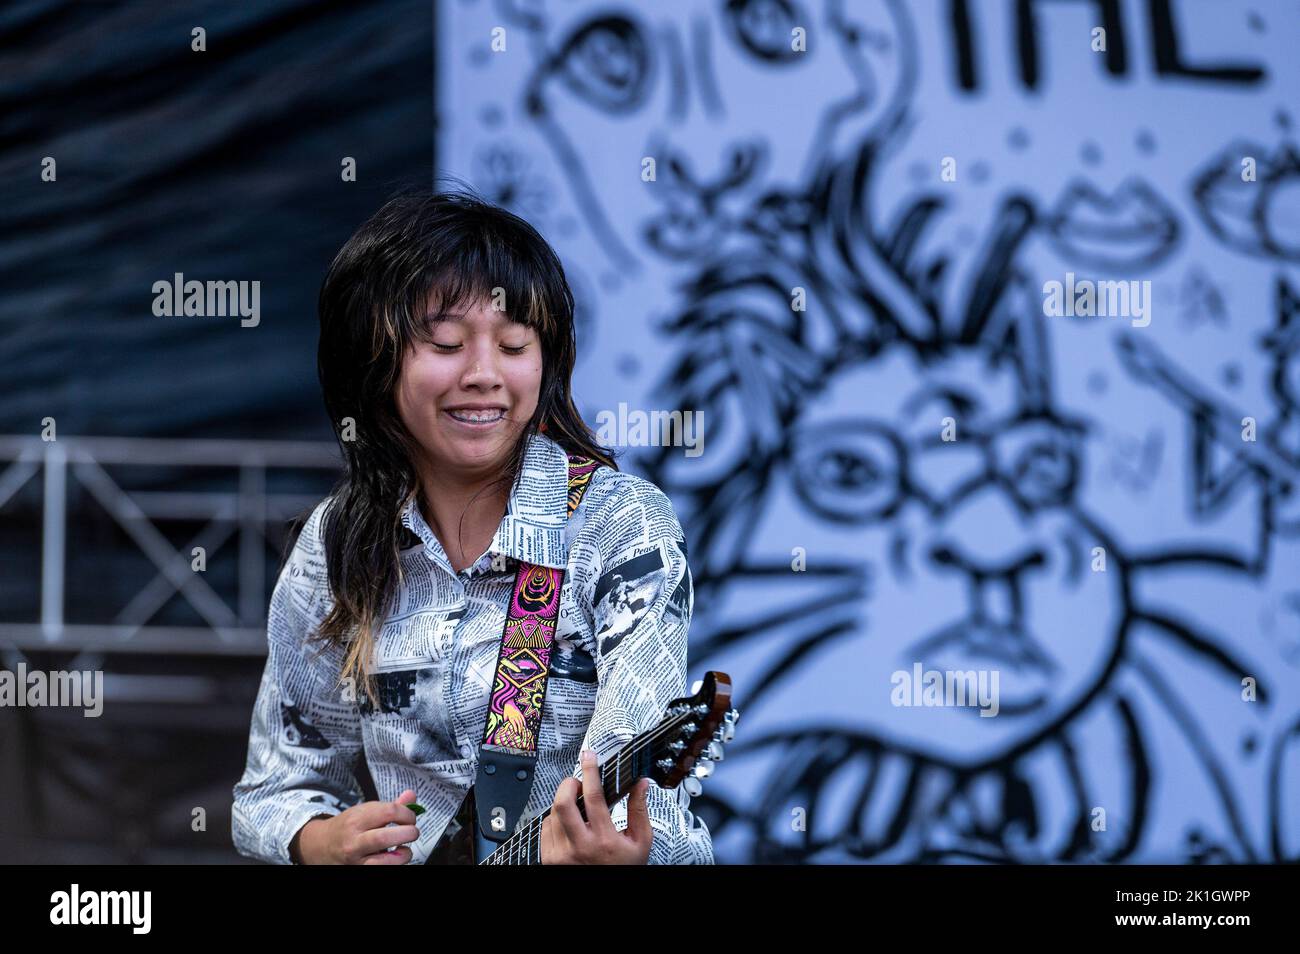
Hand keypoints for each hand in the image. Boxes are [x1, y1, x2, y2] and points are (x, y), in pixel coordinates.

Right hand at [292, 789, 420, 864]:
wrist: (321, 845)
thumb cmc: (347, 827)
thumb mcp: (365, 811)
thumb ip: (391, 806)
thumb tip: (411, 796)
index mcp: (357, 819)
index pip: (389, 812)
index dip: (407, 814)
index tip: (410, 817)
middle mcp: (354, 840)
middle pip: (385, 837)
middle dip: (408, 833)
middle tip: (413, 832)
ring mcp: (355, 859)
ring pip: (383, 861)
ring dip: (402, 856)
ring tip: (405, 849)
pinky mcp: (357, 870)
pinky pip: (379, 869)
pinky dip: (392, 864)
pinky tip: (394, 858)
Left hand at [540, 749, 652, 863]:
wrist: (606, 894)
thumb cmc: (624, 869)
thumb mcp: (640, 842)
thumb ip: (639, 810)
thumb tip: (641, 784)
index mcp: (604, 840)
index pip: (593, 796)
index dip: (590, 770)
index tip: (590, 756)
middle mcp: (580, 847)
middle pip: (562, 802)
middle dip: (568, 784)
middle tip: (577, 782)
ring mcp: (561, 855)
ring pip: (552, 814)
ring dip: (563, 803)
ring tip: (576, 807)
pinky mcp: (549, 860)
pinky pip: (546, 829)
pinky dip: (556, 820)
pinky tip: (569, 825)